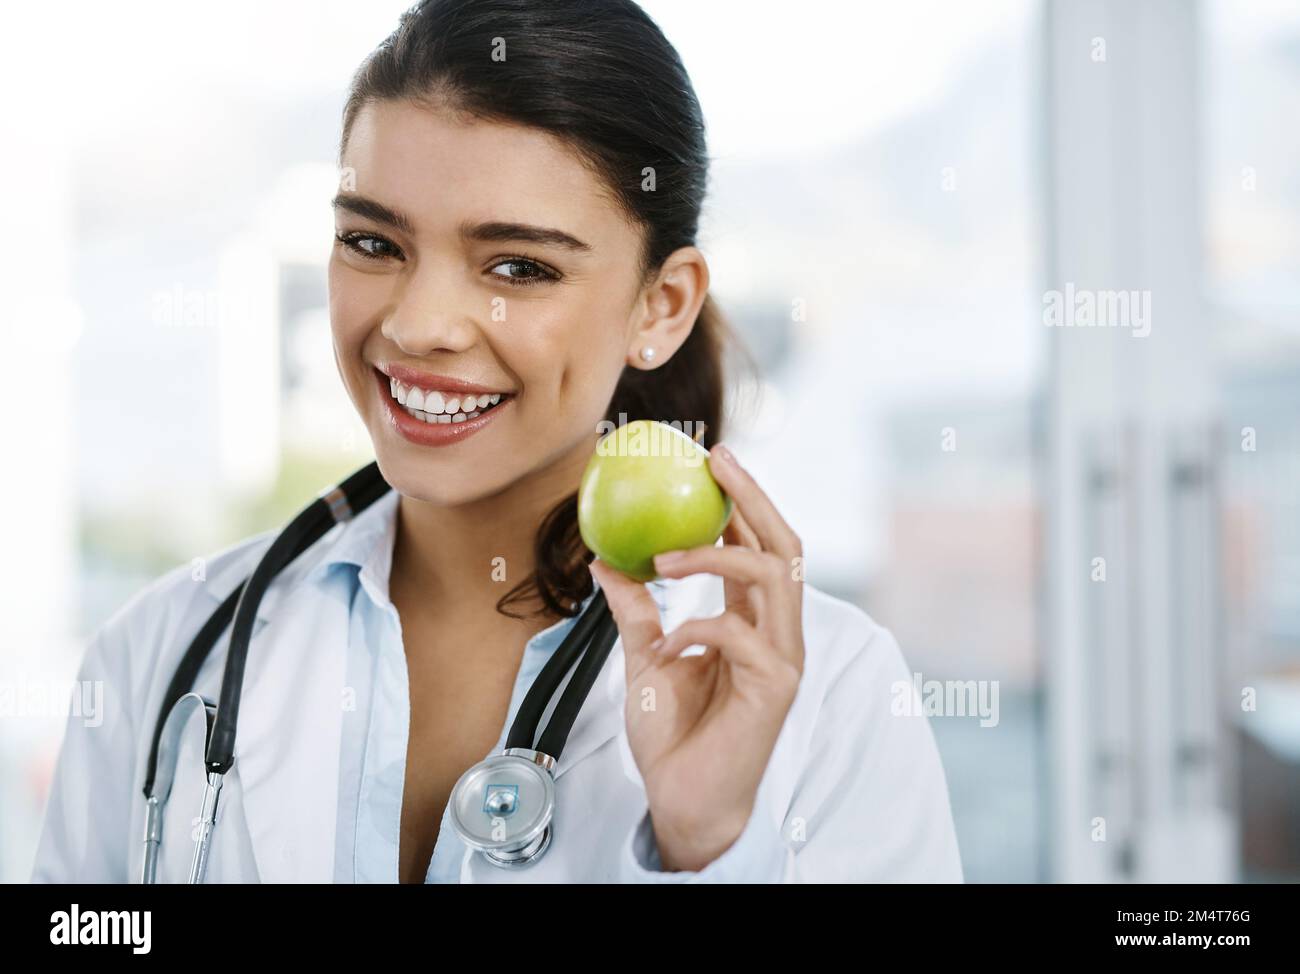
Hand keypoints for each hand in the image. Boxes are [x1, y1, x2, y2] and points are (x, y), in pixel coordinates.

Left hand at [589, 443, 804, 871]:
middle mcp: (779, 632)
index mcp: (754, 620)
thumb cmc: (672, 734)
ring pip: (773, 575)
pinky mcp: (777, 686)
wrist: (682, 799)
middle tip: (715, 461)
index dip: (743, 500)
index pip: (760, 545)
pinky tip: (670, 645)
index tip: (709, 460)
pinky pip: (738, 633)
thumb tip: (604, 559)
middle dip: (754, 496)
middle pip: (785, 545)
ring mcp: (784, 657)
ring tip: (665, 553)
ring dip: (717, 554)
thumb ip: (636, 610)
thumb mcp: (644, 659)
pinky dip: (697, 627)